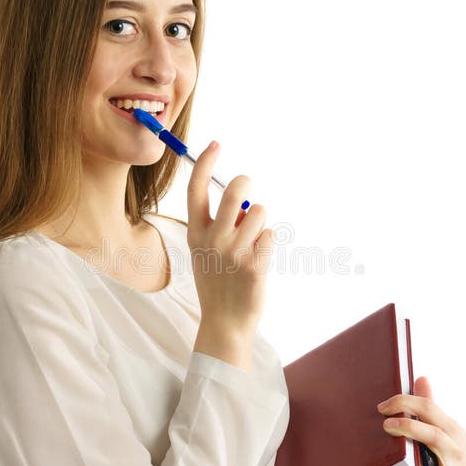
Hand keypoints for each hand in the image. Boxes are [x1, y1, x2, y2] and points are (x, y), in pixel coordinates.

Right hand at [186, 141, 274, 334]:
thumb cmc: (218, 282)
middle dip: (244, 183)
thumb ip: (217, 225)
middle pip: (233, 191)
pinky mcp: (254, 264)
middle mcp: (212, 239)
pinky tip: (259, 260)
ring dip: (259, 222)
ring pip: (257, 212)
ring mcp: (233, 252)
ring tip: (252, 243)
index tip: (216, 145)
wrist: (225, 321)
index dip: (206, 163)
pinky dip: (268, 242)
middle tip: (246, 189)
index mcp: (196, 233)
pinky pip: (270, 234)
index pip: (196, 189)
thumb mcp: (205, 251)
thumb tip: (240, 199)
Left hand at [377, 376, 465, 465]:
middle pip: (434, 437)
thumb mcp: (443, 421)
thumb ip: (429, 402)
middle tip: (386, 427)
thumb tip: (419, 376)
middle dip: (411, 430)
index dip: (406, 403)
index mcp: (448, 428)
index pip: (429, 408)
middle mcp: (453, 452)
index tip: (382, 407)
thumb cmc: (447, 441)